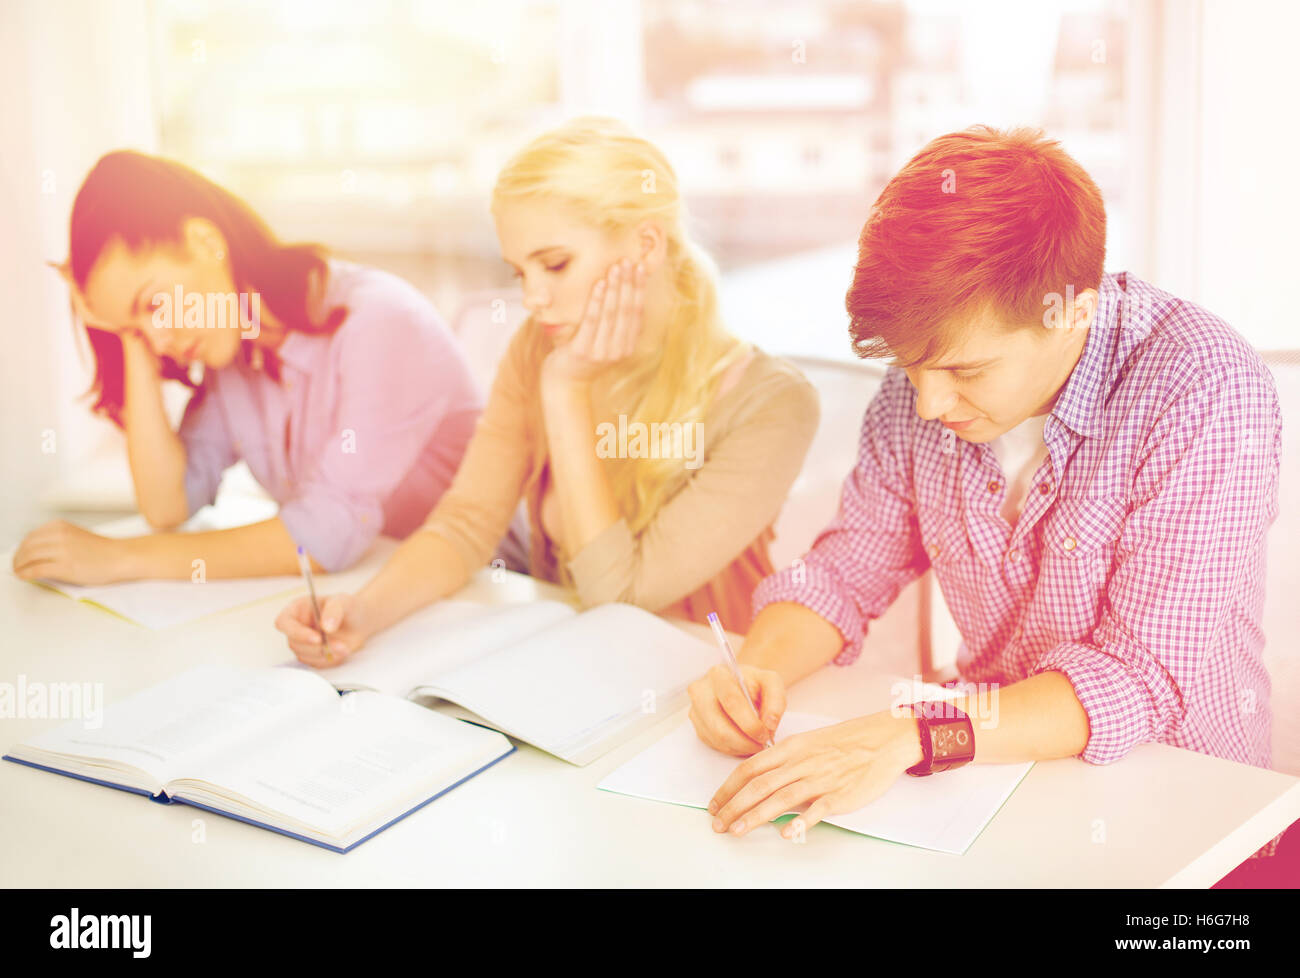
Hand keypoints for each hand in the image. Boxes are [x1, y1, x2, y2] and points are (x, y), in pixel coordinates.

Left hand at [12, 520, 131, 585]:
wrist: (121, 557)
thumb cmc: (103, 550)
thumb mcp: (76, 535)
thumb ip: (57, 538)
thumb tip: (37, 550)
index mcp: (60, 526)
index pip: (31, 536)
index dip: (21, 547)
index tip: (19, 554)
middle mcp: (58, 536)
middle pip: (26, 546)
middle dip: (17, 557)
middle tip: (15, 565)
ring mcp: (61, 551)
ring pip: (28, 557)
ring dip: (18, 566)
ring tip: (18, 571)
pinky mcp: (64, 566)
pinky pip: (36, 569)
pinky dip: (25, 573)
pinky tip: (22, 576)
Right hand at [275, 592, 370, 666]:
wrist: (360, 622)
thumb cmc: (348, 607)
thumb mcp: (343, 601)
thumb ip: (334, 611)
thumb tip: (326, 627)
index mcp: (298, 609)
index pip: (283, 622)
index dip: (297, 633)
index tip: (317, 638)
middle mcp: (297, 626)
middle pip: (293, 643)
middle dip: (317, 648)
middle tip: (340, 645)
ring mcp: (303, 642)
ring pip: (303, 655)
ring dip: (324, 655)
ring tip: (345, 647)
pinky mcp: (312, 655)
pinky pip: (315, 663)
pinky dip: (329, 660)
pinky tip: (342, 651)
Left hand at [540, 258, 645, 386]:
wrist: (565, 383)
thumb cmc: (583, 355)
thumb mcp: (604, 340)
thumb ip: (615, 323)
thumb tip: (623, 291)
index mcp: (627, 345)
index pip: (637, 312)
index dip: (639, 289)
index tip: (640, 267)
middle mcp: (619, 349)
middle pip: (626, 310)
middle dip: (628, 283)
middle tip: (628, 261)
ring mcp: (602, 352)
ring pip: (611, 314)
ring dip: (614, 288)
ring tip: (615, 267)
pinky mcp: (584, 351)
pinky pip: (592, 321)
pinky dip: (597, 300)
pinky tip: (599, 283)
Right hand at [687, 664, 785, 755]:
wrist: (740, 685)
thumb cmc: (754, 684)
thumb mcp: (771, 683)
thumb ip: (776, 700)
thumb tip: (769, 724)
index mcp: (718, 675)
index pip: (731, 702)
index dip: (750, 724)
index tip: (765, 734)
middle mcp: (700, 691)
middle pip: (720, 728)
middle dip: (745, 742)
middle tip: (762, 744)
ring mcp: (695, 710)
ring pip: (717, 739)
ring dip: (741, 747)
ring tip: (755, 742)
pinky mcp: (697, 726)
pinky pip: (715, 745)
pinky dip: (733, 748)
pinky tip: (744, 740)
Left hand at [707, 711, 920, 839]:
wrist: (883, 739)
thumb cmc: (846, 742)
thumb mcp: (809, 743)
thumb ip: (784, 762)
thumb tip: (759, 782)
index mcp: (791, 748)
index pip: (749, 768)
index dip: (728, 787)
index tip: (715, 803)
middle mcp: (801, 763)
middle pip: (759, 785)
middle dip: (733, 805)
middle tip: (717, 823)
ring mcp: (820, 779)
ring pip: (780, 797)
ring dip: (755, 816)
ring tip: (737, 830)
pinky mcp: (840, 795)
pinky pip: (817, 810)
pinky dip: (800, 822)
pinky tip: (785, 833)